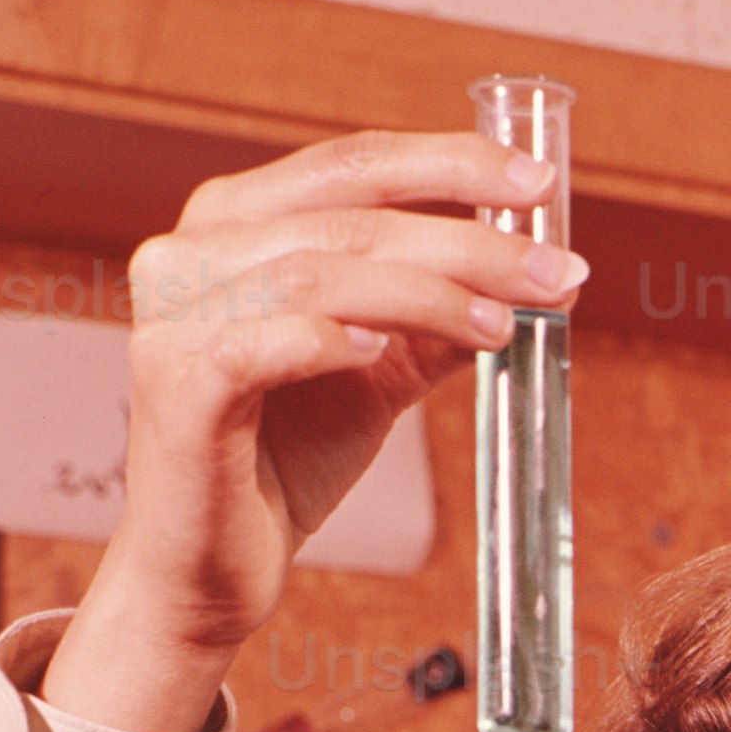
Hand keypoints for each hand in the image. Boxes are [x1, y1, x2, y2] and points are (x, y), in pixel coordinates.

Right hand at [45, 128, 587, 731]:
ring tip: (504, 324)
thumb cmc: (284, 462)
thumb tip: (537, 280)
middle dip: (466, 239)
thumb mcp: (378, 376)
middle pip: (349, 215)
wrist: (211, 568)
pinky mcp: (177, 384)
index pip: (353, 164)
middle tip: (554, 270)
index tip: (539, 183)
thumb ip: (439, 322)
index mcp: (238, 224)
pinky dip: (329, 340)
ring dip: (426, 293)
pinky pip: (262, 342)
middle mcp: (194, 250)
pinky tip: (384, 350)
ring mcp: (176, 314)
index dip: (449, 163)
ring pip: (317, 272)